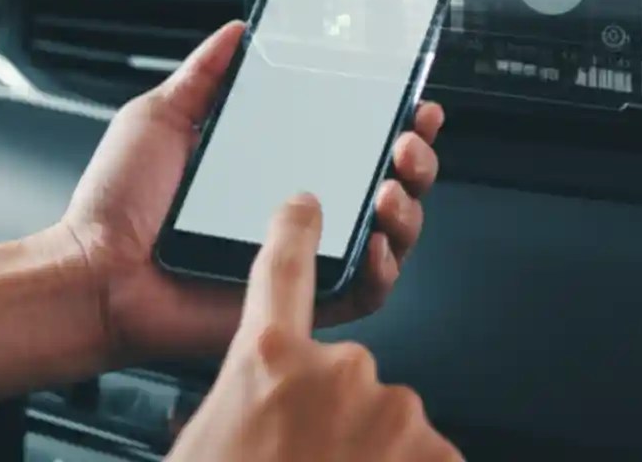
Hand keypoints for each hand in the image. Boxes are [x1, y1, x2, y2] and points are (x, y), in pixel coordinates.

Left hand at [52, 21, 443, 364]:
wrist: (94, 273)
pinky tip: (377, 245)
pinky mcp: (305, 303)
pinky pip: (366, 292)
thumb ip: (205, 75)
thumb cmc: (116, 207)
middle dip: (417, 159)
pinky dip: (385, 270)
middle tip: (408, 142)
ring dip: (408, 209)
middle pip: (391, 185)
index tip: (412, 102)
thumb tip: (237, 31)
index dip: (396, 122)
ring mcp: (310, 258)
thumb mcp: (160, 118)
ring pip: (392, 236)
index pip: (357, 142)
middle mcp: (305, 212)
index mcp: (280, 167)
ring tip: (390, 187)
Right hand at [167, 194, 460, 461]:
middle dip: (338, 420)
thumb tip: (267, 407)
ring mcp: (392, 410)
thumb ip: (248, 406)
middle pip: (350, 375)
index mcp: (265, 363)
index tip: (307, 204)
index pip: (284, 273)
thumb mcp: (206, 445)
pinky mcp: (436, 451)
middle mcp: (337, 371)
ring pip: (392, 421)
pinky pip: (426, 457)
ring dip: (373, 456)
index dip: (297, 233)